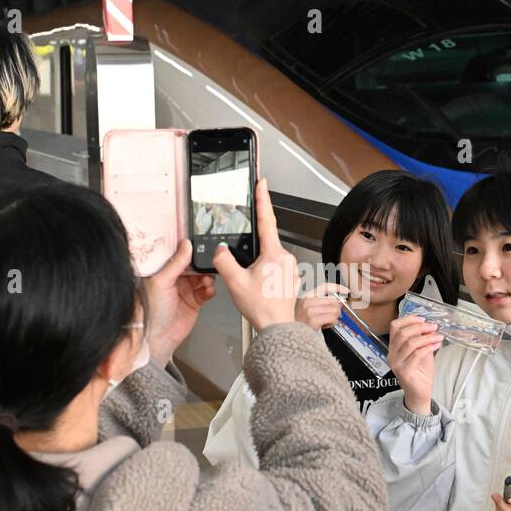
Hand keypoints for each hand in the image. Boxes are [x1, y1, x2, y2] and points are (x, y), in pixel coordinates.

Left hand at [143, 239, 216, 367]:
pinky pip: (207, 291)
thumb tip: (186, 245)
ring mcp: (186, 290)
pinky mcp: (195, 301)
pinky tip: (208, 290)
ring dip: (207, 277)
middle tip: (207, 264)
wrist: (159, 337)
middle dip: (202, 264)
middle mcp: (175, 279)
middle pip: (194, 265)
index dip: (189, 249)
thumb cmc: (152, 312)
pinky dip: (210, 289)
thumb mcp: (161, 281)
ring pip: (202, 276)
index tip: (199, 244)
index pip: (178, 254)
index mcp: (163, 271)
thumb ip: (176, 263)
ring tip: (206, 281)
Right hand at [212, 177, 299, 330]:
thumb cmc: (262, 307)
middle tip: (244, 271)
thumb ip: (224, 260)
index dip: (263, 198)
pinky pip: (273, 268)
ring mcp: (289, 268)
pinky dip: (263, 273)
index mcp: (274, 253)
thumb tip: (220, 250)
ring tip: (252, 285)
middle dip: (252, 252)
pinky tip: (258, 288)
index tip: (262, 183)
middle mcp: (285, 257)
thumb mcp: (235, 282)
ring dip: (257, 265)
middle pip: (265, 243)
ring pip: (268, 257)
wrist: (277, 327)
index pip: (267, 219)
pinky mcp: (290, 277)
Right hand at [295, 282, 349, 331]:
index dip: (337, 287)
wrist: (293, 335)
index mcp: (306, 296)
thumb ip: (322, 301)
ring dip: (334, 317)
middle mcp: (307, 301)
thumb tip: (338, 300)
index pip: (324, 286)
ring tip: (326, 321)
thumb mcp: (308, 307)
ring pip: (334, 310)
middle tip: (333, 315)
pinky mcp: (313, 320)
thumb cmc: (302, 322)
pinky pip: (332, 318)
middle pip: (333, 300)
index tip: (345, 290)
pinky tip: (325, 325)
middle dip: (337, 309)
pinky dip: (332, 323)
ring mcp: (309, 310)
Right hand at [387, 314, 442, 415]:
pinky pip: (417, 355)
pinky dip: (429, 347)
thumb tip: (430, 326)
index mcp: (394, 347)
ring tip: (438, 336)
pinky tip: (437, 345)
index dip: (408, 320)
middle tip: (434, 327)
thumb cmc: (420, 372)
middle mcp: (392, 354)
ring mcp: (396, 364)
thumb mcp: (422, 351)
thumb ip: (422, 340)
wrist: (420, 393)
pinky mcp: (404, 371)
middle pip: (402, 333)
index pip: (394, 327)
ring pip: (410, 343)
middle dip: (420, 327)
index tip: (423, 319)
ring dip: (427, 337)